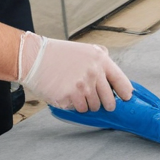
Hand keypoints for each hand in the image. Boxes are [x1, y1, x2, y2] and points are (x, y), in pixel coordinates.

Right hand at [17, 32, 132, 111]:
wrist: (34, 57)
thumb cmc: (59, 54)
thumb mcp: (86, 50)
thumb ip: (102, 60)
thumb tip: (113, 77)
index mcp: (100, 60)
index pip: (121, 82)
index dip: (125, 93)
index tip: (125, 98)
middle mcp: (93, 74)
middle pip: (109, 101)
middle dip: (105, 104)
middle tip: (97, 100)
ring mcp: (81, 88)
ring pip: (93, 108)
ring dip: (86, 104)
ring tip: (76, 91)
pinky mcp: (68, 98)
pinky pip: (77, 109)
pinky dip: (73, 105)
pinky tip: (66, 93)